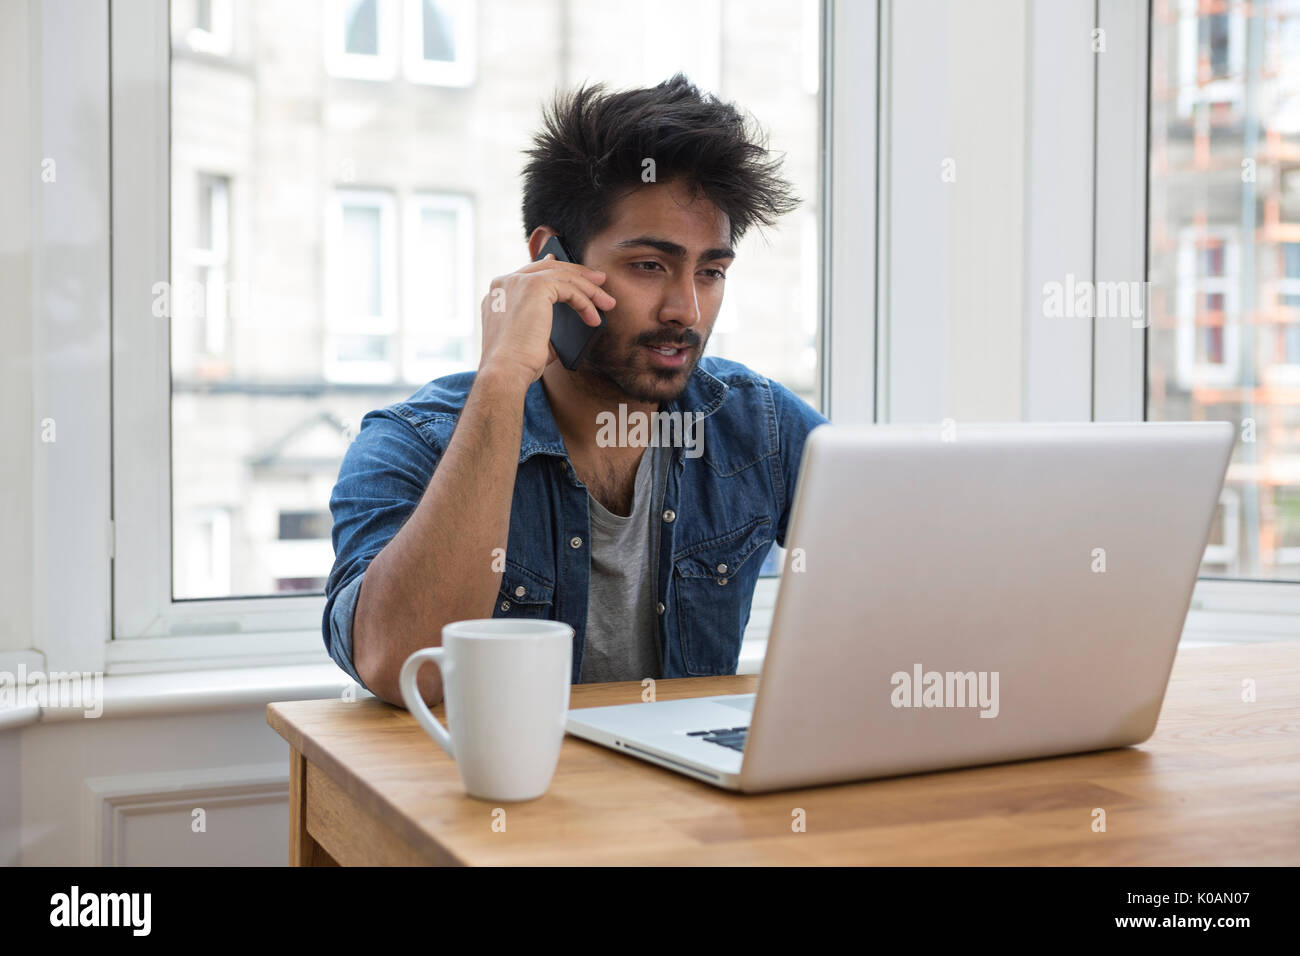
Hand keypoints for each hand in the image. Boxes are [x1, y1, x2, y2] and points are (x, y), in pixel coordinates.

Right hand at [478, 254, 615, 386]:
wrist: (506, 371)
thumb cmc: (517, 363)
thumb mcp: (532, 337)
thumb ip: (547, 321)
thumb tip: (574, 320)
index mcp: (499, 294)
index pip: (530, 273)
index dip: (554, 270)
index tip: (572, 273)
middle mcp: (505, 283)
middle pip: (548, 268)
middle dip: (577, 273)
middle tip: (598, 280)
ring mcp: (518, 281)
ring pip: (562, 276)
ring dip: (589, 289)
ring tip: (607, 302)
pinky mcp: (535, 287)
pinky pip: (569, 288)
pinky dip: (585, 302)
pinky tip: (594, 318)